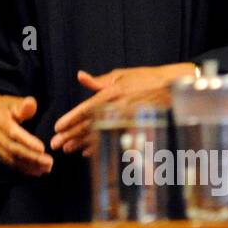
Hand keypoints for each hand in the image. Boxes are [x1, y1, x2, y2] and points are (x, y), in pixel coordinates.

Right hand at [0, 93, 52, 176]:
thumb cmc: (4, 107)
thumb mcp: (13, 101)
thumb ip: (24, 104)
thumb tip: (31, 105)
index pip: (13, 133)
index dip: (27, 142)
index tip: (42, 148)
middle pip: (13, 148)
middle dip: (32, 157)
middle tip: (49, 161)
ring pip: (11, 158)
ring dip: (29, 165)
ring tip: (46, 168)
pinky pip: (9, 163)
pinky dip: (23, 169)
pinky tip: (36, 171)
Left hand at [50, 64, 193, 154]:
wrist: (171, 88)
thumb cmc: (144, 79)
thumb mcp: (121, 75)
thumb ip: (98, 81)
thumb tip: (80, 77)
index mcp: (112, 94)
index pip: (87, 109)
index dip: (71, 119)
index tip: (58, 127)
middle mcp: (117, 109)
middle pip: (89, 125)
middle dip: (71, 135)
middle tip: (56, 144)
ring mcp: (125, 121)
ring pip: (99, 135)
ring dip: (81, 143)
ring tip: (67, 149)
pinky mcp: (133, 129)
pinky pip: (113, 140)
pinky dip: (99, 146)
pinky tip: (87, 152)